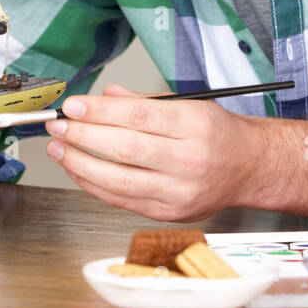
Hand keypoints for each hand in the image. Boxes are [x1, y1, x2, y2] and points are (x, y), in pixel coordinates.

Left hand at [43, 84, 259, 221]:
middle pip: (125, 148)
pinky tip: (78, 169)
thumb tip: (105, 95)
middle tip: (58, 124)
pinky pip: (122, 200)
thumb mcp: (190, 104)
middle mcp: (189, 159)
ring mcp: (179, 190)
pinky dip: (94, 185)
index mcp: (195, 124)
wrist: (249, 168)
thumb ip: (145, 101)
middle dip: (83, 135)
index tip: (74, 105)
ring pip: (119, 179)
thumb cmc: (218, 133)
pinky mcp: (168, 212)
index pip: (139, 116)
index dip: (101, 111)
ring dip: (80, 163)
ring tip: (58, 148)